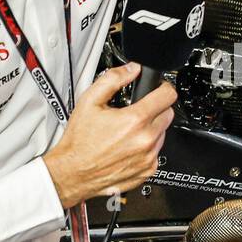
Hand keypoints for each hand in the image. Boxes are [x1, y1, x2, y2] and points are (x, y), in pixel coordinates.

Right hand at [42, 62, 176, 206]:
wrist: (73, 172)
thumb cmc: (79, 142)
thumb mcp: (89, 101)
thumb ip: (113, 79)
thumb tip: (131, 69)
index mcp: (135, 120)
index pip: (168, 96)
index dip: (163, 88)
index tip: (158, 88)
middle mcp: (146, 140)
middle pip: (168, 114)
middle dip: (156, 108)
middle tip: (137, 110)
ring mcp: (149, 157)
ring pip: (163, 133)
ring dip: (151, 128)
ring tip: (128, 130)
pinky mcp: (148, 170)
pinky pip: (157, 153)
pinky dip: (147, 147)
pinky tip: (129, 146)